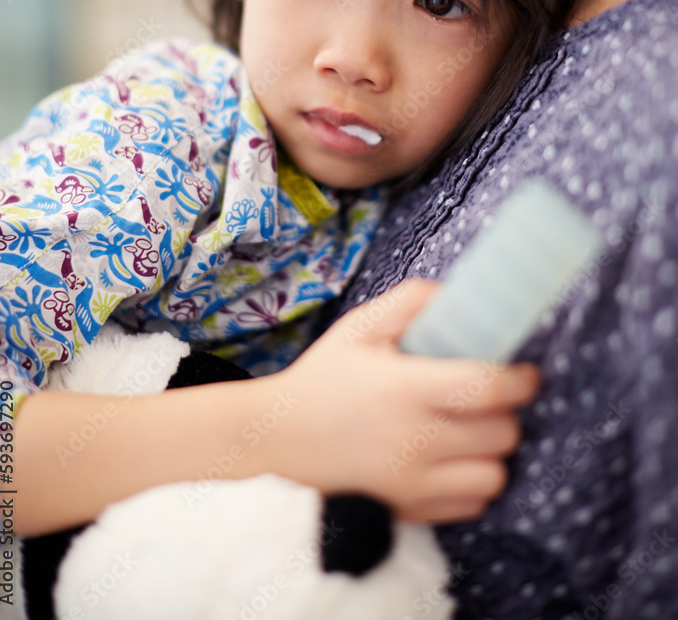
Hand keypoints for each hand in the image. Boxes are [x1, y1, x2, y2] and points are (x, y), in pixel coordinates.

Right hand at [258, 278, 539, 522]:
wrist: (279, 439)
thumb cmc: (325, 377)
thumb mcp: (359, 327)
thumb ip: (410, 302)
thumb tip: (455, 293)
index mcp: (405, 389)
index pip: (488, 389)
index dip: (519, 380)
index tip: (524, 372)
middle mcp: (415, 440)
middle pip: (501, 434)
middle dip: (506, 413)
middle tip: (489, 398)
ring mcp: (413, 482)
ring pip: (494, 475)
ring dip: (493, 451)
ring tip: (472, 431)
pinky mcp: (410, 511)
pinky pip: (472, 504)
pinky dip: (473, 482)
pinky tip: (453, 459)